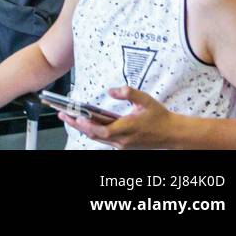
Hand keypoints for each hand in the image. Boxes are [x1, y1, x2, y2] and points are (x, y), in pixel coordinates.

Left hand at [59, 87, 178, 148]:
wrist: (173, 134)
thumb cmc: (159, 117)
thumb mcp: (145, 100)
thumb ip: (127, 93)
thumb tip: (111, 90)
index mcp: (126, 129)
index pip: (100, 131)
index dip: (86, 125)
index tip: (74, 116)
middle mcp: (122, 140)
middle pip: (93, 135)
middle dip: (76, 125)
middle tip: (62, 114)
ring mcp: (122, 145)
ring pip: (97, 138)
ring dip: (82, 128)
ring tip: (68, 117)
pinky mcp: (123, 145)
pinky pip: (104, 139)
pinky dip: (92, 131)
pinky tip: (85, 123)